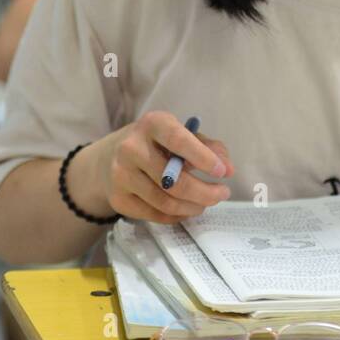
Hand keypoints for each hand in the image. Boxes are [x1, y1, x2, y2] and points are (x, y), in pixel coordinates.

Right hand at [87, 111, 234, 222]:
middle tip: (223, 194)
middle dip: (205, 192)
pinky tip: (188, 209)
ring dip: (193, 206)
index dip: (203, 158)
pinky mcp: (118, 199)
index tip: (224, 173)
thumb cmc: (157, 143)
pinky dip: (177, 216)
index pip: (178, 140)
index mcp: (152, 124)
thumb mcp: (182, 134)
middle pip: (174, 181)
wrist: (111, 157)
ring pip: (165, 202)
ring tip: (207, 202)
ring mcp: (121, 175)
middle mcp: (131, 148)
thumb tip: (228, 169)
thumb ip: (209, 147)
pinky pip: (154, 215)